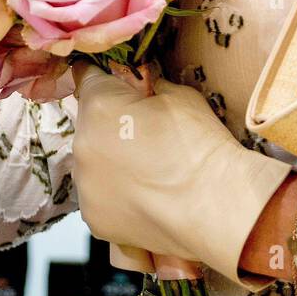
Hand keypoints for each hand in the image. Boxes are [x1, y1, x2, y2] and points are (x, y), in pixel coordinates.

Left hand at [71, 62, 291, 289]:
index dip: (106, 79)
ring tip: (147, 170)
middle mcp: (82, 145)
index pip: (86, 77)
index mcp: (99, 106)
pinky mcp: (94, 218)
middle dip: (111, 123)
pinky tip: (145, 195)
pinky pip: (100, 196)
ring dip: (111, 160)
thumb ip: (153, 88)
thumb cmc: (200, 146)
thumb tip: (147, 92)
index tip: (119, 86)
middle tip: (144, 133)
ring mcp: (85, 186)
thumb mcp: (181, 95)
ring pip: (92, 162)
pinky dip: (117, 193)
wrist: (215, 206)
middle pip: (89, 123)